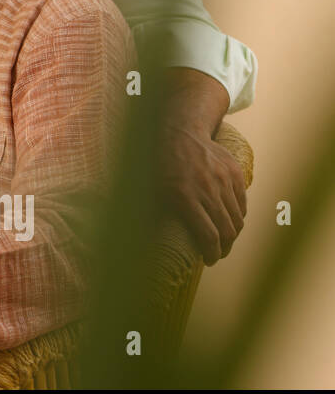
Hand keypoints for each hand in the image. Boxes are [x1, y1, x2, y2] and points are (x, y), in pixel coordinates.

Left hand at [159, 121, 245, 264]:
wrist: (178, 132)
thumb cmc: (158, 164)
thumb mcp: (151, 191)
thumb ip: (156, 215)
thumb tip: (153, 243)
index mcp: (185, 198)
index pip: (209, 236)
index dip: (212, 254)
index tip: (209, 261)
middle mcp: (208, 190)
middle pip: (227, 230)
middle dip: (224, 248)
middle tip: (218, 254)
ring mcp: (223, 180)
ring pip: (237, 217)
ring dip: (233, 233)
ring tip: (225, 240)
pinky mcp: (234, 172)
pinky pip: (242, 202)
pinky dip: (238, 215)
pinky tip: (230, 220)